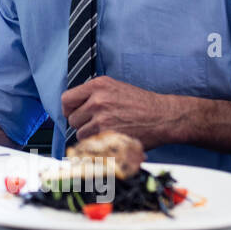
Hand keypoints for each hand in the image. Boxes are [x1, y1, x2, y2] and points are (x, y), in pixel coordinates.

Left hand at [60, 76, 188, 149]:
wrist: (163, 116)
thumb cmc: (141, 103)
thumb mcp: (115, 88)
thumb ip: (93, 94)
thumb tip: (73, 106)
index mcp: (98, 85)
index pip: (67, 99)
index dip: (69, 109)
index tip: (73, 114)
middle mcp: (97, 100)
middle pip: (72, 119)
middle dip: (82, 124)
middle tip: (97, 124)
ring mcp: (102, 118)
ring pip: (80, 133)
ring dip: (90, 135)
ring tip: (107, 131)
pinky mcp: (108, 135)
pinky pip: (90, 143)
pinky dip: (97, 144)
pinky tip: (110, 138)